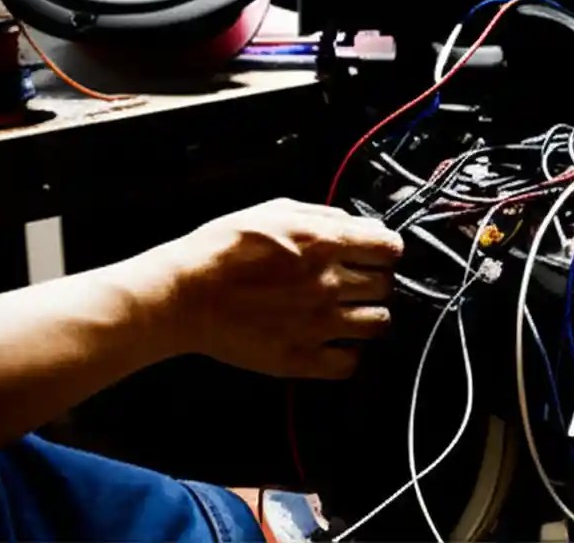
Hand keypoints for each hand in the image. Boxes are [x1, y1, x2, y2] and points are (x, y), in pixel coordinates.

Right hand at [119, 198, 403, 379]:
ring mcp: (318, 324)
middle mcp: (329, 283)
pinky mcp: (302, 358)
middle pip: (387, 285)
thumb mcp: (274, 210)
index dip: (385, 249)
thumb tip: (359, 224)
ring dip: (367, 316)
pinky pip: (350, 362)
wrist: (182, 295)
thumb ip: (323, 215)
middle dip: (375, 281)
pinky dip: (347, 353)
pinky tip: (331, 341)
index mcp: (324, 242)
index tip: (376, 253)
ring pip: (379, 323)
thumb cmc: (221, 249)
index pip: (390, 248)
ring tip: (345, 312)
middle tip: (354, 282)